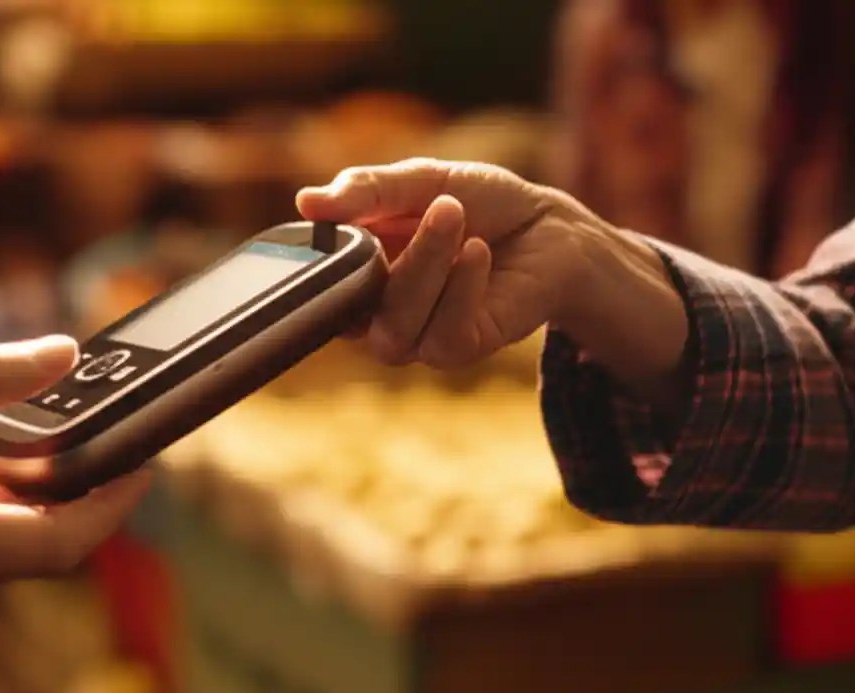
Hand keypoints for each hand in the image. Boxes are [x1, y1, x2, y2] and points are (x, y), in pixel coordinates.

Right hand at [297, 159, 687, 395]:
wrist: (548, 225)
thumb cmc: (479, 202)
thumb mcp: (418, 181)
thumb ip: (363, 192)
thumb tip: (306, 202)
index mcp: (356, 272)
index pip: (315, 288)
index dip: (317, 269)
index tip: (337, 227)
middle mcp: (378, 311)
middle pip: (354, 313)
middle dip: (396, 256)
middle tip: (440, 205)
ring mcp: (417, 336)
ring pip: (396, 330)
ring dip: (428, 267)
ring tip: (456, 215)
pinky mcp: (460, 349)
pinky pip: (443, 338)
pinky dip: (461, 289)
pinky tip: (479, 251)